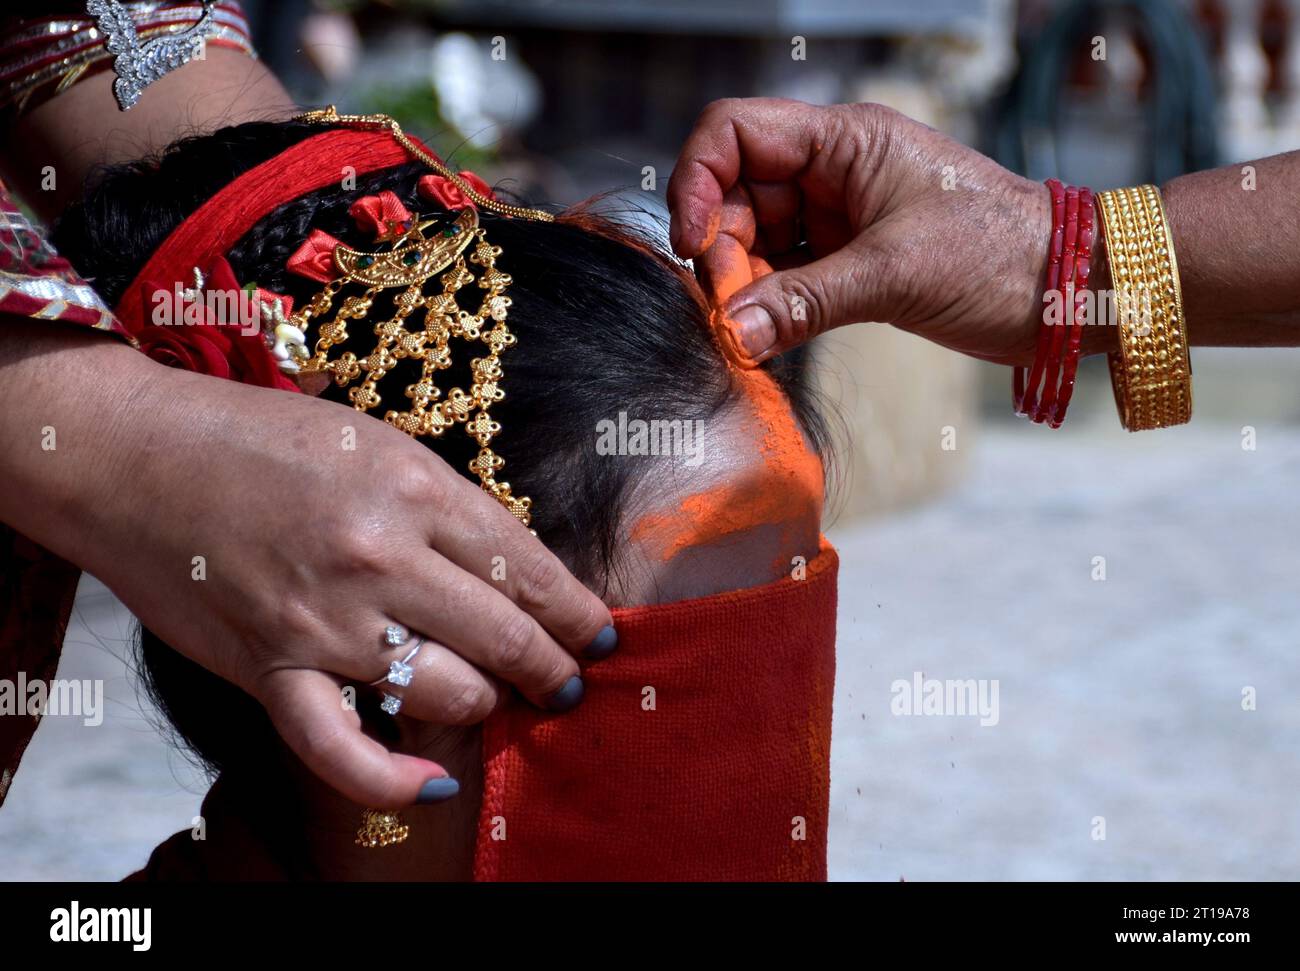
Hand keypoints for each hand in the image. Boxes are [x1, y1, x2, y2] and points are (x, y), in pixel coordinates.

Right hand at [0, 326, 613, 806]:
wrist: (137, 454)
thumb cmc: (261, 439)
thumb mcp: (375, 445)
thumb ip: (444, 506)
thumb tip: (511, 567)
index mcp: (416, 489)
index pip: (528, 569)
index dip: (577, 614)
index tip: (600, 636)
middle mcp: (381, 556)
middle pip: (505, 636)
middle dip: (552, 670)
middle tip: (567, 684)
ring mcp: (324, 620)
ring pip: (448, 691)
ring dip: (484, 704)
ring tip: (493, 700)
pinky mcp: (269, 668)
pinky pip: (339, 748)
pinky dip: (392, 778)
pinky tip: (434, 783)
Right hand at [668, 98, 1073, 366]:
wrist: (1068, 291)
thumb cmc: (999, 255)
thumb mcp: (893, 273)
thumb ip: (803, 302)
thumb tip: (731, 332)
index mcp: (844, 139)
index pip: (734, 132)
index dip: (696, 181)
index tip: (691, 243)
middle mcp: (832, 169)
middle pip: (735, 193)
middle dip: (720, 247)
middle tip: (726, 305)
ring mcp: (838, 215)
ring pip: (754, 238)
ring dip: (741, 281)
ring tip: (750, 326)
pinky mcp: (848, 260)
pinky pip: (784, 274)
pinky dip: (768, 302)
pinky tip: (767, 333)